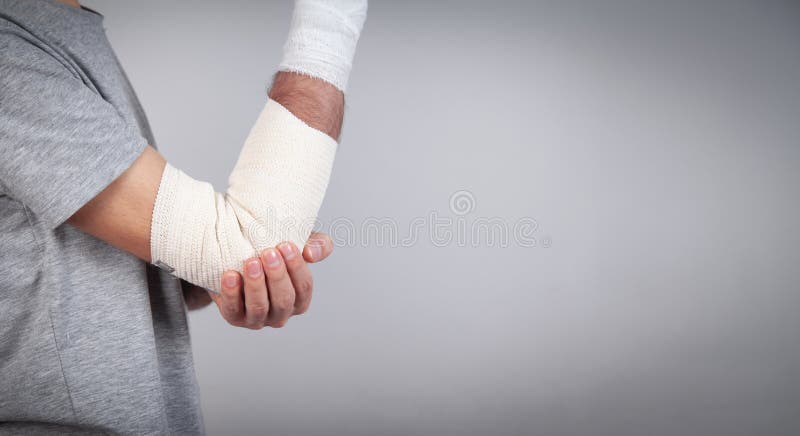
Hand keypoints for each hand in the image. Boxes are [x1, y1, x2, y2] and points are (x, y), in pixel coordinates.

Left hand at [208, 232, 333, 328]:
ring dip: (256, 284)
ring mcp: (257, 319)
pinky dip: (231, 293)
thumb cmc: (276, 254)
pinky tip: (230, 275)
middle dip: (277, 276)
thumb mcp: (298, 246)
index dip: (297, 267)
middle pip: (284, 300)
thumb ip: (318, 245)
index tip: (286, 245)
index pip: (304, 287)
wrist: (239, 260)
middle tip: (269, 252)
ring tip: (251, 262)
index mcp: (299, 300)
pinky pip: (233, 309)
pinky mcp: (234, 317)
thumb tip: (311, 252)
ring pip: (259, 307)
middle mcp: (281, 314)